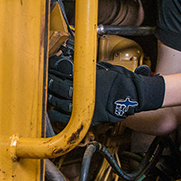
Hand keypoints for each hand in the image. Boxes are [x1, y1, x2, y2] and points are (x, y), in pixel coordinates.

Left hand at [48, 58, 165, 125]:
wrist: (134, 98)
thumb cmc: (122, 81)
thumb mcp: (104, 67)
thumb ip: (89, 67)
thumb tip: (78, 63)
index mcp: (87, 77)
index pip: (64, 70)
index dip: (55, 67)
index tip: (50, 64)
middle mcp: (85, 92)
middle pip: (59, 86)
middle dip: (51, 80)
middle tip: (47, 77)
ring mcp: (85, 107)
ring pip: (60, 101)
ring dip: (51, 95)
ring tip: (48, 91)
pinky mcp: (87, 118)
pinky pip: (66, 117)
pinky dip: (56, 112)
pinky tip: (52, 108)